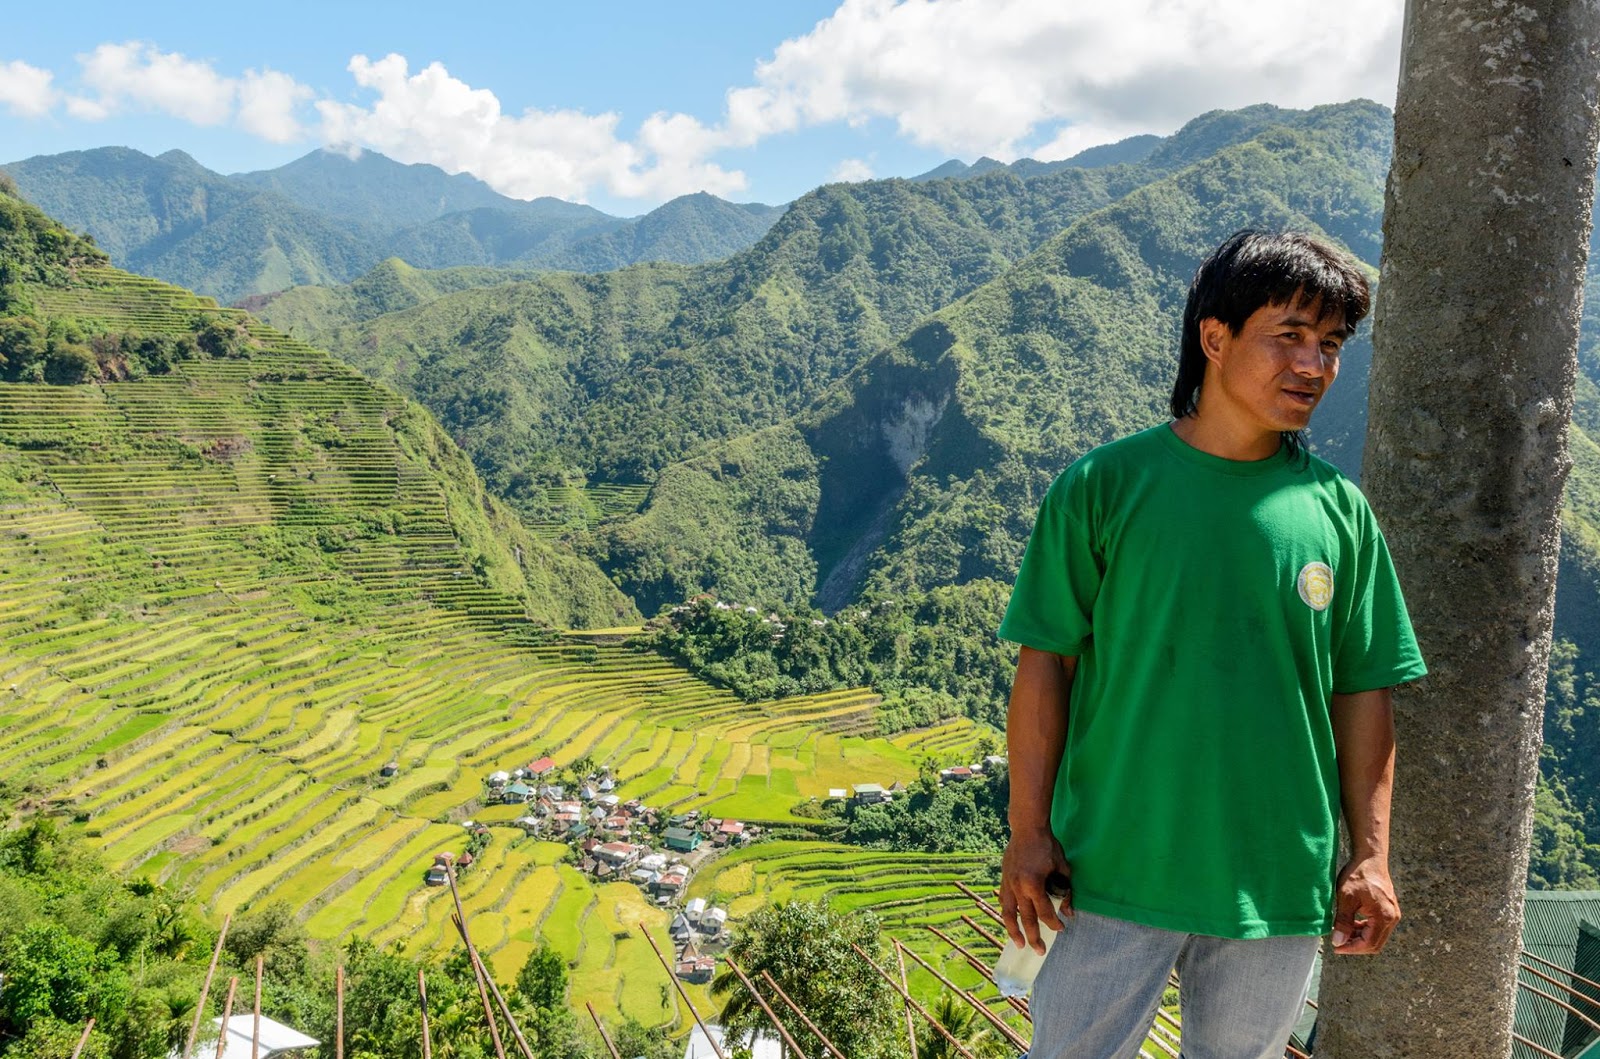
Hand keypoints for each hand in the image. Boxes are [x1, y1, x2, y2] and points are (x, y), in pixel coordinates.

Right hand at [999, 826, 1072, 954]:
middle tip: (1040, 951)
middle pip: (1026, 918)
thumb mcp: (1063, 868)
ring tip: (1018, 944)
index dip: (1054, 923)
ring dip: (1013, 930)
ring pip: (1008, 913)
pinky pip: (1004, 901)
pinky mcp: (1004, 878)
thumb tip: (1069, 912)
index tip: (1061, 929)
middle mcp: (1018, 887)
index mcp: (1033, 884)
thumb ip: (1066, 891)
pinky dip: (1007, 913)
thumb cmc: (1048, 846)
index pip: (1044, 912)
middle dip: (1033, 936)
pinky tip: (1010, 920)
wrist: (1027, 828)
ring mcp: (1008, 883)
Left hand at [1331, 855, 1399, 954]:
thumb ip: (1343, 922)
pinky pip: (1378, 927)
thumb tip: (1338, 942)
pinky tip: (1351, 923)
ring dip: (1360, 938)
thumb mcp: (1345, 898)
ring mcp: (1392, 914)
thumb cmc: (1357, 875)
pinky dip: (1365, 929)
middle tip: (1338, 942)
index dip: (1351, 948)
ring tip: (1342, 932)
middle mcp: (1392, 918)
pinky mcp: (1389, 910)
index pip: (1369, 943)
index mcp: (1384, 917)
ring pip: (1377, 936)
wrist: (1370, 858)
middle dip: (1356, 945)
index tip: (1336, 947)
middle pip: (1375, 943)